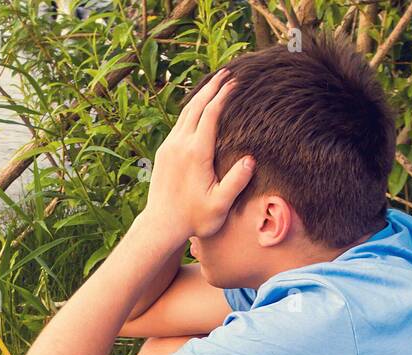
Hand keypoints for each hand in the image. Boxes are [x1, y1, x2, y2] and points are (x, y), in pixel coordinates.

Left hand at [143, 70, 254, 241]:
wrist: (161, 225)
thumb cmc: (194, 219)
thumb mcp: (219, 205)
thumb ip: (236, 182)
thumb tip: (251, 159)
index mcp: (196, 152)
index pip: (210, 114)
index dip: (224, 96)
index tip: (236, 83)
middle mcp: (180, 144)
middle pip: (196, 105)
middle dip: (212, 87)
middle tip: (228, 72)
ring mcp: (169, 146)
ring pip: (186, 112)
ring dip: (200, 95)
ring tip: (214, 83)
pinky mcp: (164, 152)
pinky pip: (179, 123)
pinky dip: (191, 109)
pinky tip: (198, 108)